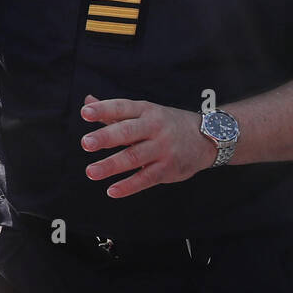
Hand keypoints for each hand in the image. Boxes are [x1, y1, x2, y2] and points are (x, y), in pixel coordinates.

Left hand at [80, 96, 214, 197]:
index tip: (85, 112)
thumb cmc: (166, 124)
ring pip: (134, 157)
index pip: (122, 107)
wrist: (207, 138)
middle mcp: (154, 127)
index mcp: (146, 111)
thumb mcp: (144, 112)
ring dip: (111, 165)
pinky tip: (112, 191)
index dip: (103, 109)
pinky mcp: (168, 168)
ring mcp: (162, 148)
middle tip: (86, 143)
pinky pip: (146, 178)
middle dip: (106, 137)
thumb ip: (114, 112)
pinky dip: (129, 186)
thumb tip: (87, 102)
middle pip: (128, 131)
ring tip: (91, 172)